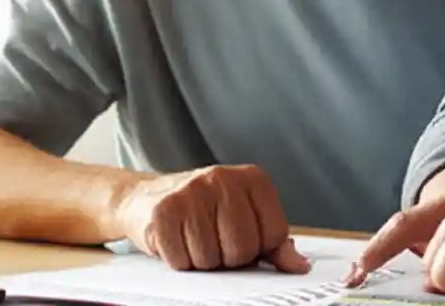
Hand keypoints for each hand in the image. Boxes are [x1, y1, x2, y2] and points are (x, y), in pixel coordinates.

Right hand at [115, 164, 308, 272]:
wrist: (145, 197)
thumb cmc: (203, 211)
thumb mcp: (245, 218)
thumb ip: (274, 243)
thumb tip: (299, 266)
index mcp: (253, 178)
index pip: (273, 235)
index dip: (257, 250)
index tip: (240, 238)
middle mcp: (224, 178)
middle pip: (243, 249)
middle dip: (228, 257)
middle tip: (213, 240)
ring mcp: (193, 191)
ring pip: (211, 258)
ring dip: (201, 260)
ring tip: (192, 238)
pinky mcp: (164, 209)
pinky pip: (182, 260)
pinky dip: (178, 260)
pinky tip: (175, 240)